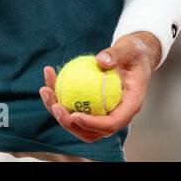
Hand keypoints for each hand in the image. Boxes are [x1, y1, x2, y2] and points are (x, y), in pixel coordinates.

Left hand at [38, 32, 158, 142]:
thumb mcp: (129, 48)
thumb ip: (117, 55)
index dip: (92, 124)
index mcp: (130, 106)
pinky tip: (49, 76)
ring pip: (78, 121)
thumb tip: (101, 61)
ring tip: (45, 90)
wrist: (134, 54)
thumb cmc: (135, 52)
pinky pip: (74, 105)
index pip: (111, 123)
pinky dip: (59, 94)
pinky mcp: (93, 104)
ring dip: (58, 110)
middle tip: (55, 105)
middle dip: (69, 123)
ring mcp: (103, 111)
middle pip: (91, 131)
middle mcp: (116, 113)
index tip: (74, 115)